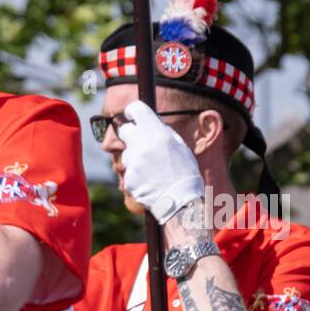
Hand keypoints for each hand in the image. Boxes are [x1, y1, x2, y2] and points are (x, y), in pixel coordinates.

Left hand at [117, 100, 203, 223]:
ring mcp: (133, 162)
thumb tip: (150, 122)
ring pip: (127, 154)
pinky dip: (137, 176)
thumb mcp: (179, 146)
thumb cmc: (185, 172)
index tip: (132, 114)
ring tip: (154, 170)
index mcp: (156, 133)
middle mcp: (141, 144)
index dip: (133, 110)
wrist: (182, 202)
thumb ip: (162, 132)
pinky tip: (151, 182)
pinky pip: (129, 172)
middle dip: (131, 134)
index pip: (136, 108)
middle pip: (124, 130)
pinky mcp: (128, 178)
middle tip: (141, 143)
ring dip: (135, 158)